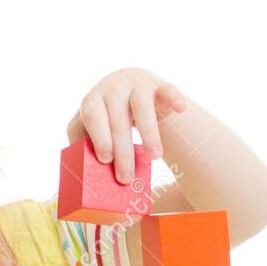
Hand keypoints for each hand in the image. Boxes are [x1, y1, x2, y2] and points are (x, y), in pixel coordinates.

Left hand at [68, 68, 186, 184]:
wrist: (130, 86)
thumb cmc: (108, 117)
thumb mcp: (92, 127)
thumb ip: (85, 145)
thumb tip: (87, 181)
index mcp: (93, 100)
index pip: (93, 117)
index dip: (99, 138)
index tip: (105, 160)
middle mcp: (112, 88)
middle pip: (118, 120)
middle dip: (123, 151)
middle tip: (126, 179)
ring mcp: (136, 84)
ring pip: (142, 108)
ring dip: (149, 134)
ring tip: (153, 158)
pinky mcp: (158, 84)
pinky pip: (168, 89)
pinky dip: (174, 98)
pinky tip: (180, 108)